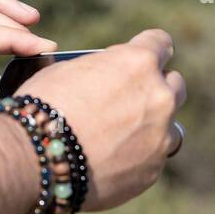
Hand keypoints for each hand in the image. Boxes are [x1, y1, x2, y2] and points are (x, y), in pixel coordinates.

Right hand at [19, 29, 186, 209]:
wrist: (39, 158)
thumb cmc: (44, 106)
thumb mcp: (70, 70)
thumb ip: (101, 71)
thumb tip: (106, 77)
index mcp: (139, 63)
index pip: (161, 43)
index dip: (151, 48)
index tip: (147, 55)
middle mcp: (160, 98)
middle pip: (175, 85)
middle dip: (158, 88)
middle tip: (137, 97)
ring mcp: (160, 137)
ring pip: (170, 127)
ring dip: (153, 127)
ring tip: (124, 136)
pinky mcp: (153, 170)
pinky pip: (153, 158)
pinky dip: (138, 157)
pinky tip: (113, 160)